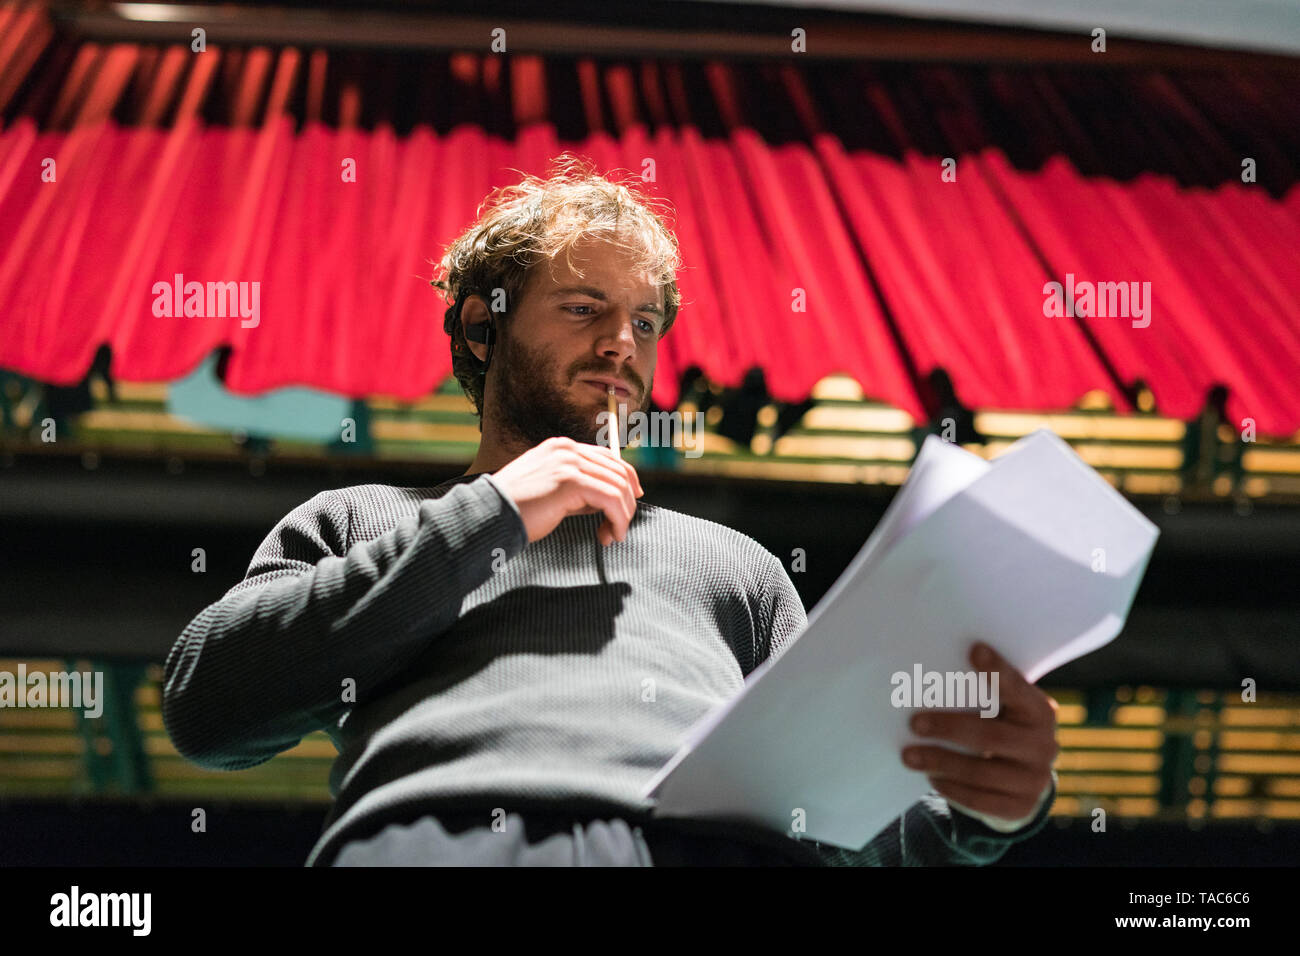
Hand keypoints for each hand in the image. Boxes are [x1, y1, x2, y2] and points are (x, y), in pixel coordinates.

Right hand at [492, 436, 643, 546]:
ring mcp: (569, 462)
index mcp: (561, 447)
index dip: (626, 480)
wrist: (490, 515)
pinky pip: (610, 500)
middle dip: (626, 503)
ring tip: (612, 536)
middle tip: (618, 529)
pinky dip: (617, 520)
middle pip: (618, 471)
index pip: (608, 457)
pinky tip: (610, 535)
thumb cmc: (516, 509)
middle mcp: (567, 449)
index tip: (630, 503)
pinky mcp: (571, 481)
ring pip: (618, 486)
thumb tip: (607, 502)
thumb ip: (577, 489)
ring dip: (622, 516)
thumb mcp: (550, 490)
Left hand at [900, 642, 1057, 821]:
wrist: (1024, 776)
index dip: (998, 671)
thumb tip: (931, 678)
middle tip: (915, 723)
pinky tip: (932, 777)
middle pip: (991, 735)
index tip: (974, 650)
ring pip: (981, 772)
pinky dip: (952, 789)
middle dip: (949, 728)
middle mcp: (1044, 745)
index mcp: (1040, 712)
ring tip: (909, 755)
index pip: (1018, 689)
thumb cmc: (1001, 727)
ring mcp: (1034, 780)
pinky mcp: (1020, 807)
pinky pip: (981, 801)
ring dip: (941, 762)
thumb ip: (982, 696)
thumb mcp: (1003, 710)